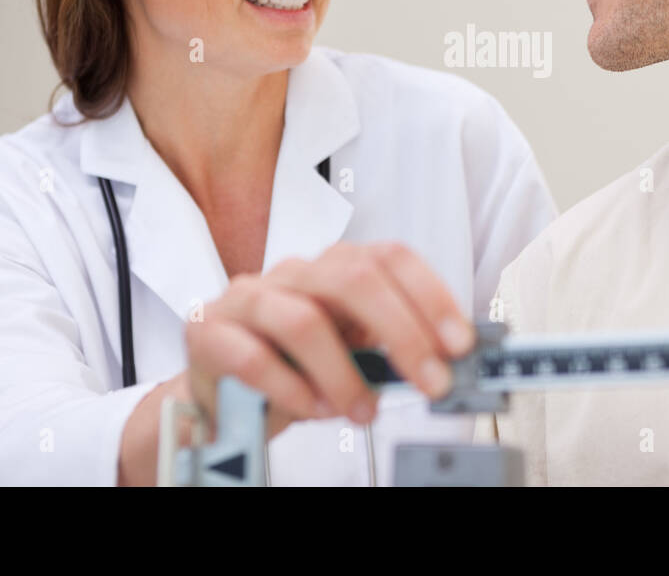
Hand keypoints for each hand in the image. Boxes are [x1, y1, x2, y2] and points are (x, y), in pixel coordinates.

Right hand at [183, 241, 474, 439]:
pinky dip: (292, 390)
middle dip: (403, 332)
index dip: (430, 296)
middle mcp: (294, 273)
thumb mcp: (351, 348)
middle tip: (430, 381)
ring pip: (303, 321)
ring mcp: (248, 298)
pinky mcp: (209, 332)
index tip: (459, 342)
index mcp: (334, 268)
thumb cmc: (294, 365)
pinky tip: (313, 410)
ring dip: (344, 374)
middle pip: (354, 278)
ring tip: (363, 411)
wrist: (221, 390)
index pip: (390, 258)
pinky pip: (253, 358)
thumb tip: (449, 358)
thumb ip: (391, 345)